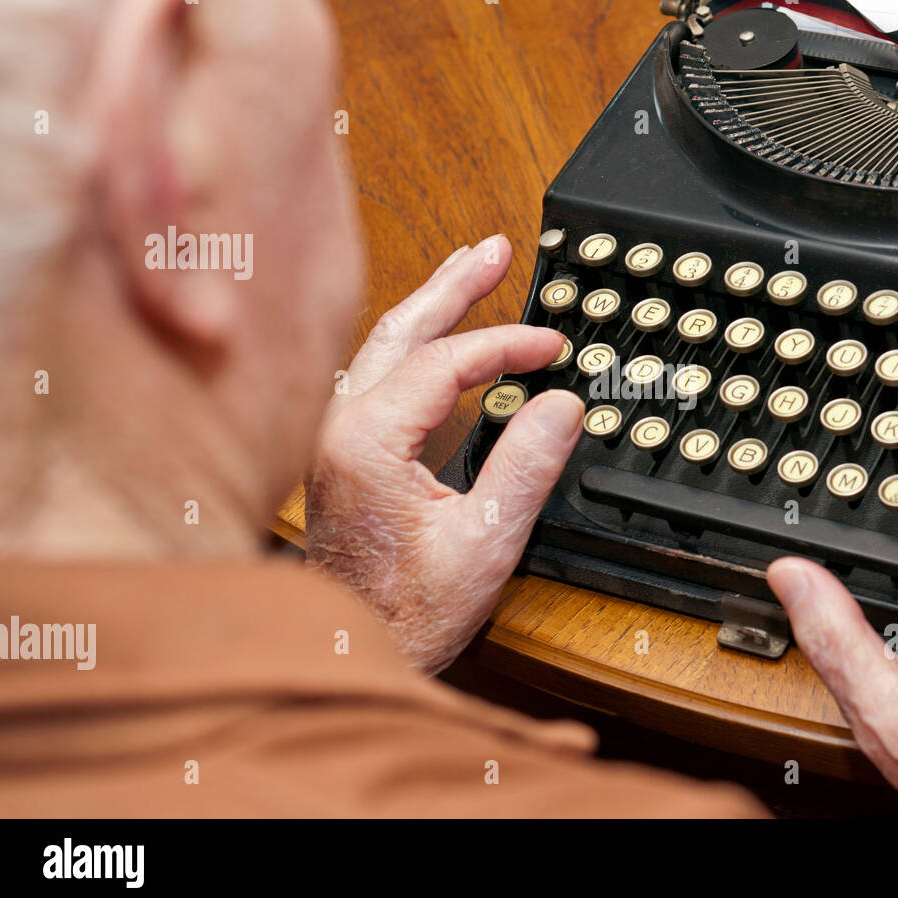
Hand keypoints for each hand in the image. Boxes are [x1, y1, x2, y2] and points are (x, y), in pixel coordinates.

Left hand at [305, 234, 583, 672]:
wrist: (349, 649)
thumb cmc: (406, 612)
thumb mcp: (486, 542)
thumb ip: (525, 467)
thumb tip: (561, 405)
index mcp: (371, 441)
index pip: (446, 361)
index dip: (506, 345)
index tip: (552, 350)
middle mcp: (342, 428)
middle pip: (401, 329)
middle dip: (452, 285)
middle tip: (494, 248)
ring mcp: (337, 438)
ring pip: (384, 347)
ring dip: (430, 306)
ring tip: (468, 273)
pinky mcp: (344, 454)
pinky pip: (380, 375)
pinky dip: (416, 345)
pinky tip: (437, 342)